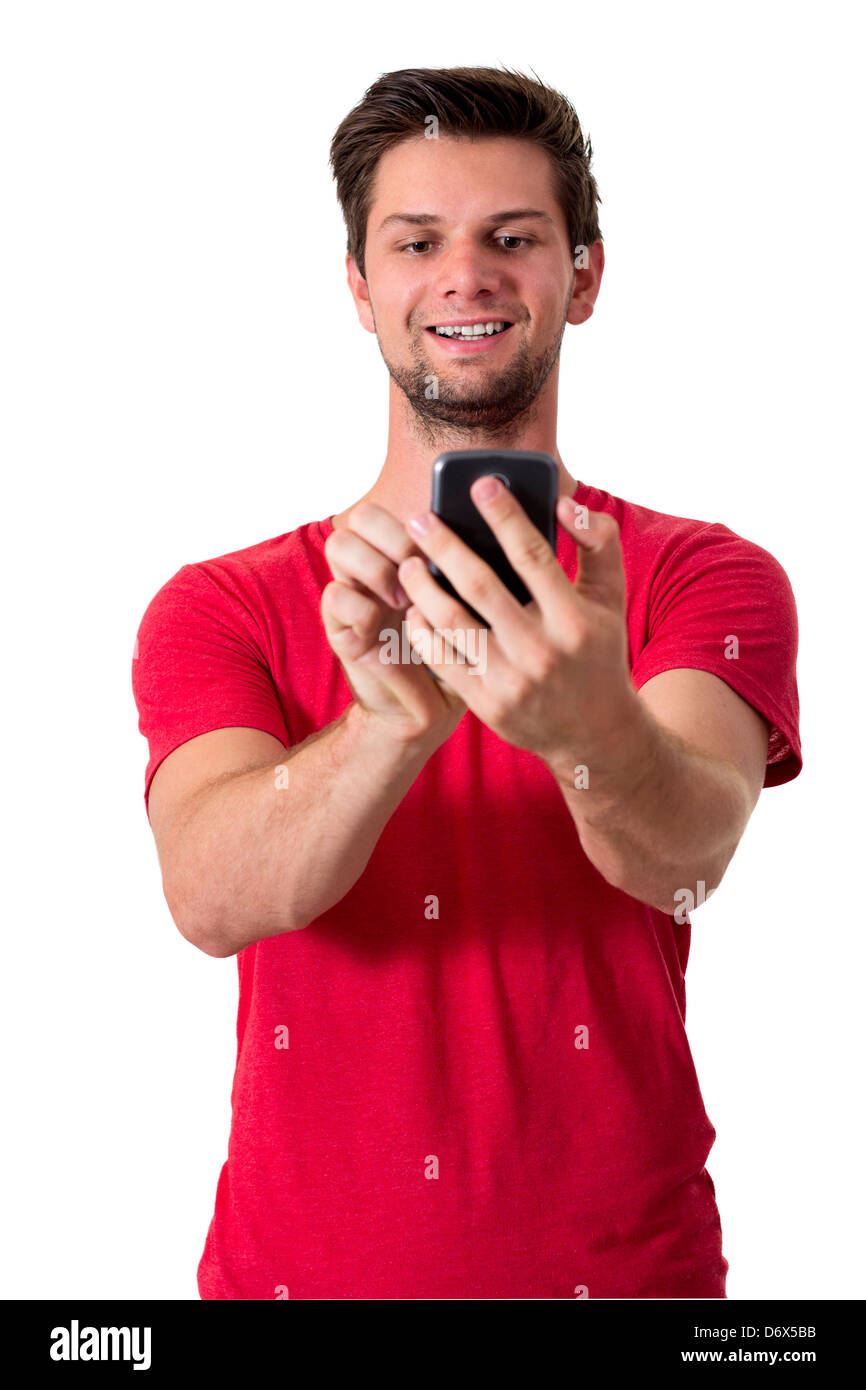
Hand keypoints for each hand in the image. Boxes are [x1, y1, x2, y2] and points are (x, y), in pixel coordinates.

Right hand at [322, 501, 466, 747]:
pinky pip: (335, 596)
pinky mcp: (341, 630)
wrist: (432, 708)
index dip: (413, 517)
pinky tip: (389, 626)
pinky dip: (364, 606)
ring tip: (404, 599)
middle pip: (361, 516)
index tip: (446, 544)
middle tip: (420, 565)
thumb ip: (480, 569)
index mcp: (405, 557)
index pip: (396, 503)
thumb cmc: (464, 654)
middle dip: (394, 535)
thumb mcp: (478, 607)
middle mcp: (373, 569)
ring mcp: (353, 596)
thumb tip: (503, 529)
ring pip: (340, 546)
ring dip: (377, 567)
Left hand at [395, 479, 637, 775]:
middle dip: (444, 545)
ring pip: (452, 622)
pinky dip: (422, 630)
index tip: (480, 485)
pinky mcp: (487, 705)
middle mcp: (541, 650)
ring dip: (423, 587)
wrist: (595, 734)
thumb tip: (563, 503)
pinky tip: (414, 608)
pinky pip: (442, 659)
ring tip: (407, 563)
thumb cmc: (598, 651)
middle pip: (480, 585)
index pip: (533, 556)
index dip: (505, 516)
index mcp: (574, 619)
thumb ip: (598, 543)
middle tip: (419, 519)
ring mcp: (511, 681)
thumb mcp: (611, 598)